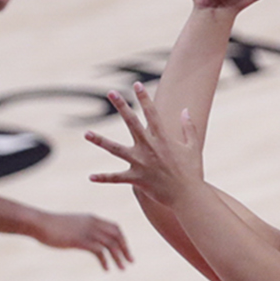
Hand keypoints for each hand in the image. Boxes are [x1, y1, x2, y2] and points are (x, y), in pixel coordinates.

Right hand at [30, 211, 133, 268]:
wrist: (39, 223)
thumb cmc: (51, 225)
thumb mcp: (70, 225)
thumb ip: (81, 230)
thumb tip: (84, 240)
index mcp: (92, 218)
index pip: (115, 227)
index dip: (123, 239)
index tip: (126, 250)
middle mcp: (93, 223)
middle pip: (117, 235)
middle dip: (126, 249)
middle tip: (131, 261)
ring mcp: (87, 231)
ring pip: (111, 244)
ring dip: (118, 257)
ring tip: (122, 269)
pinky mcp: (80, 241)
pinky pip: (99, 251)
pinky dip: (105, 261)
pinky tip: (106, 269)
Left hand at [85, 83, 207, 207]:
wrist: (188, 195)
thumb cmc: (192, 172)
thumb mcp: (193, 147)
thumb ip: (189, 128)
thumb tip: (185, 110)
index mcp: (163, 138)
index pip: (152, 113)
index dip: (144, 98)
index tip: (136, 84)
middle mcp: (149, 147)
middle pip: (131, 123)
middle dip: (122, 106)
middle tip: (111, 92)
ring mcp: (141, 163)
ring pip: (116, 149)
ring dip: (100, 141)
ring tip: (86, 133)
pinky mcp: (136, 179)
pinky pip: (116, 178)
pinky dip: (104, 178)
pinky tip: (90, 177)